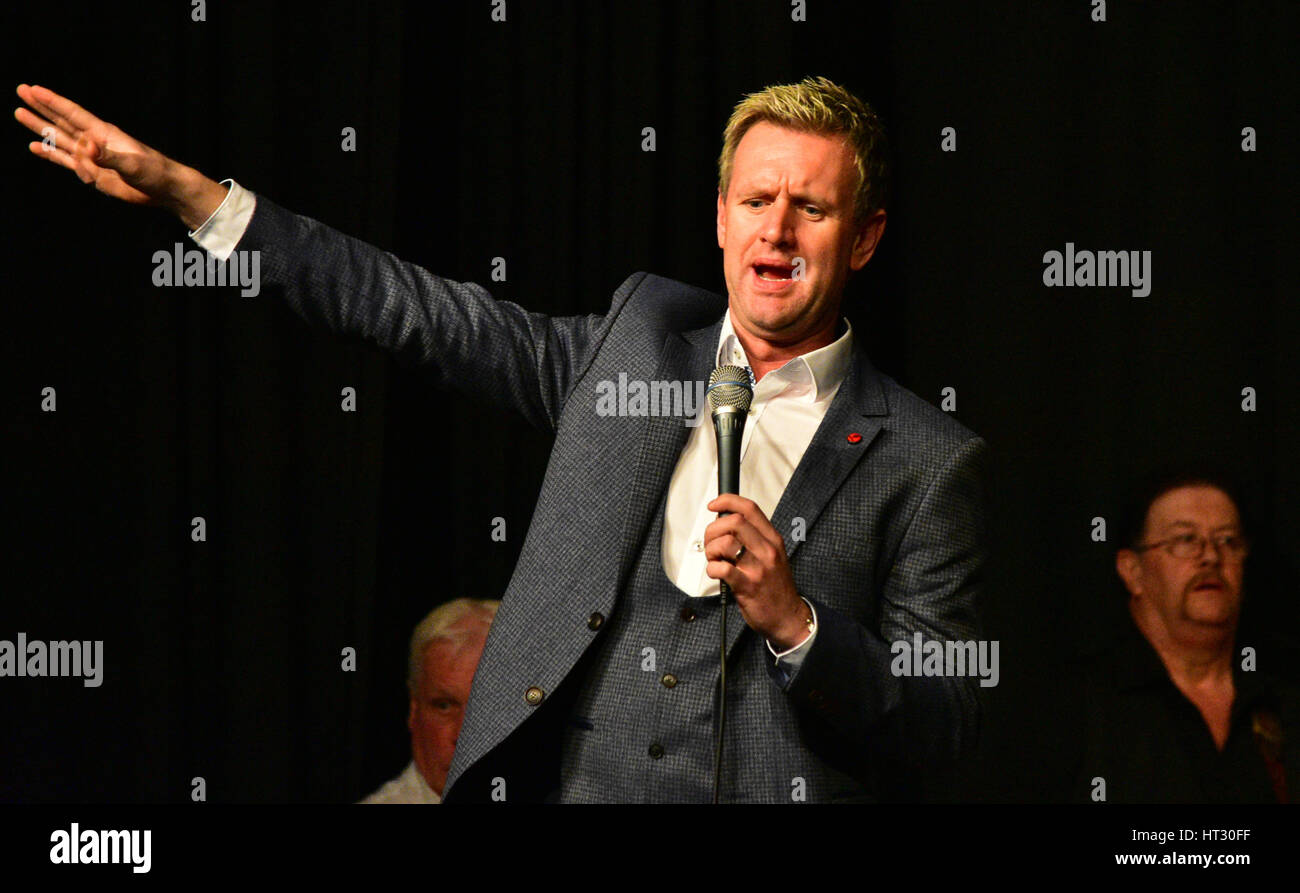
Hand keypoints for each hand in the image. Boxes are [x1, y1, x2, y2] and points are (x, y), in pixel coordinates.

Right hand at [14, 83, 226, 227]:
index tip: (33, 88)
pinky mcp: (92, 172)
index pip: (73, 113)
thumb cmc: (154, 172)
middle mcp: (94, 141)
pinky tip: (35, 147)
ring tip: (20, 113)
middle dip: (41, 107)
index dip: (53, 101)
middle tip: (20, 90)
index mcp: (104, 134)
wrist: (163, 189)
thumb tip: (85, 148)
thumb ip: (109, 156)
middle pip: (61, 120)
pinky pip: (65, 161)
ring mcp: (91, 156)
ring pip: (60, 138)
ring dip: (40, 127)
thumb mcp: (133, 164)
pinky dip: (50, 154)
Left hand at [704, 494, 811, 650]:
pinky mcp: (747, 586)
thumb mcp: (773, 555)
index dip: (727, 501)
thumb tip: (725, 523)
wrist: (788, 617)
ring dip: (711, 550)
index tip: (714, 505)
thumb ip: (753, 538)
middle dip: (713, 529)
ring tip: (715, 560)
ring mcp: (757, 568)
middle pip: (734, 522)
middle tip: (712, 542)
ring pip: (725, 543)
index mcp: (772, 539)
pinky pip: (721, 569)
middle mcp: (766, 550)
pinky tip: (716, 572)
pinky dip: (712, 568)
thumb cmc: (776, 587)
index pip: (749, 509)